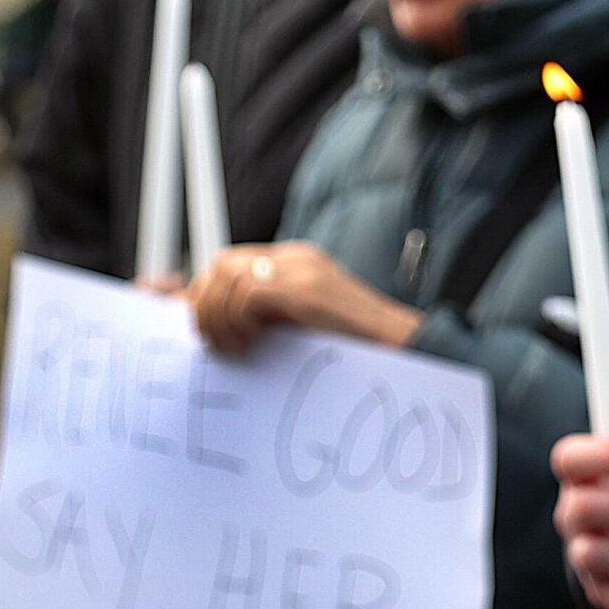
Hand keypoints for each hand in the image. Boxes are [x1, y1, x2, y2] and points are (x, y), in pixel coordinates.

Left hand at [186, 242, 421, 354]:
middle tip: (212, 342)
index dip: (205, 297)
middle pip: (222, 264)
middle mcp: (297, 259)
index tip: (203, 331)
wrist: (404, 348)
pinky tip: (252, 344)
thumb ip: (268, 317)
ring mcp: (304, 270)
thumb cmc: (356, 348)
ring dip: (219, 317)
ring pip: (228, 276)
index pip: (229, 264)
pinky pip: (248, 294)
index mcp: (296, 265)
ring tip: (233, 348)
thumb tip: (215, 329)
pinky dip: (238, 321)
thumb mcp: (301, 325)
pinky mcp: (308, 289)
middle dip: (204, 306)